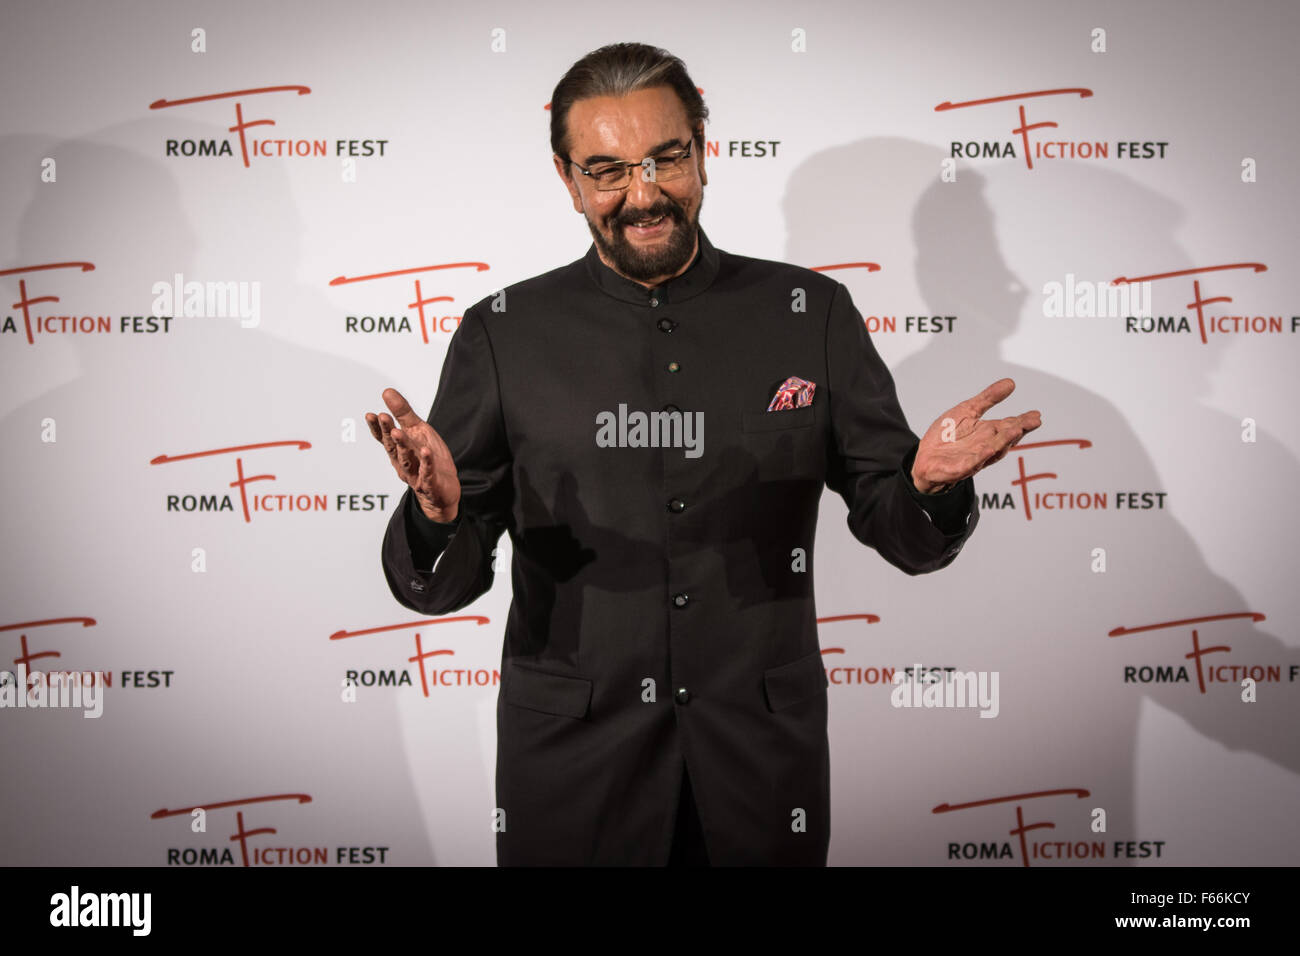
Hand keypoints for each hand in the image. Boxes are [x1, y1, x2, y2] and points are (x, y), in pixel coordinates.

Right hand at [365, 388, 460, 521]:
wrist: (444, 490)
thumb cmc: (428, 458)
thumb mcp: (418, 431)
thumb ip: (403, 413)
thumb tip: (386, 391)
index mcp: (398, 449)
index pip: (385, 438)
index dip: (377, 427)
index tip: (371, 414)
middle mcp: (403, 462)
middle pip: (393, 447)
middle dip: (387, 432)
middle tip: (382, 417)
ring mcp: (415, 474)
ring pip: (406, 460)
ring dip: (402, 446)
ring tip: (398, 432)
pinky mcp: (430, 484)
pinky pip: (427, 473)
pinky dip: (426, 463)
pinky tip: (426, 451)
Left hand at [911, 378, 1040, 492]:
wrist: (925, 458)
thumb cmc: (946, 436)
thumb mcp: (967, 410)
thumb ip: (988, 398)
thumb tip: (1010, 383)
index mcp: (988, 432)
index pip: (1009, 425)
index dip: (1023, 420)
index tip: (1036, 415)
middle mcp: (985, 445)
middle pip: (1005, 437)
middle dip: (1019, 429)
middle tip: (1033, 422)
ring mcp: (974, 458)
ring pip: (993, 450)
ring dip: (1005, 441)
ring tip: (1016, 429)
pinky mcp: (960, 468)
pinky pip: (973, 462)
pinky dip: (982, 456)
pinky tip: (991, 448)